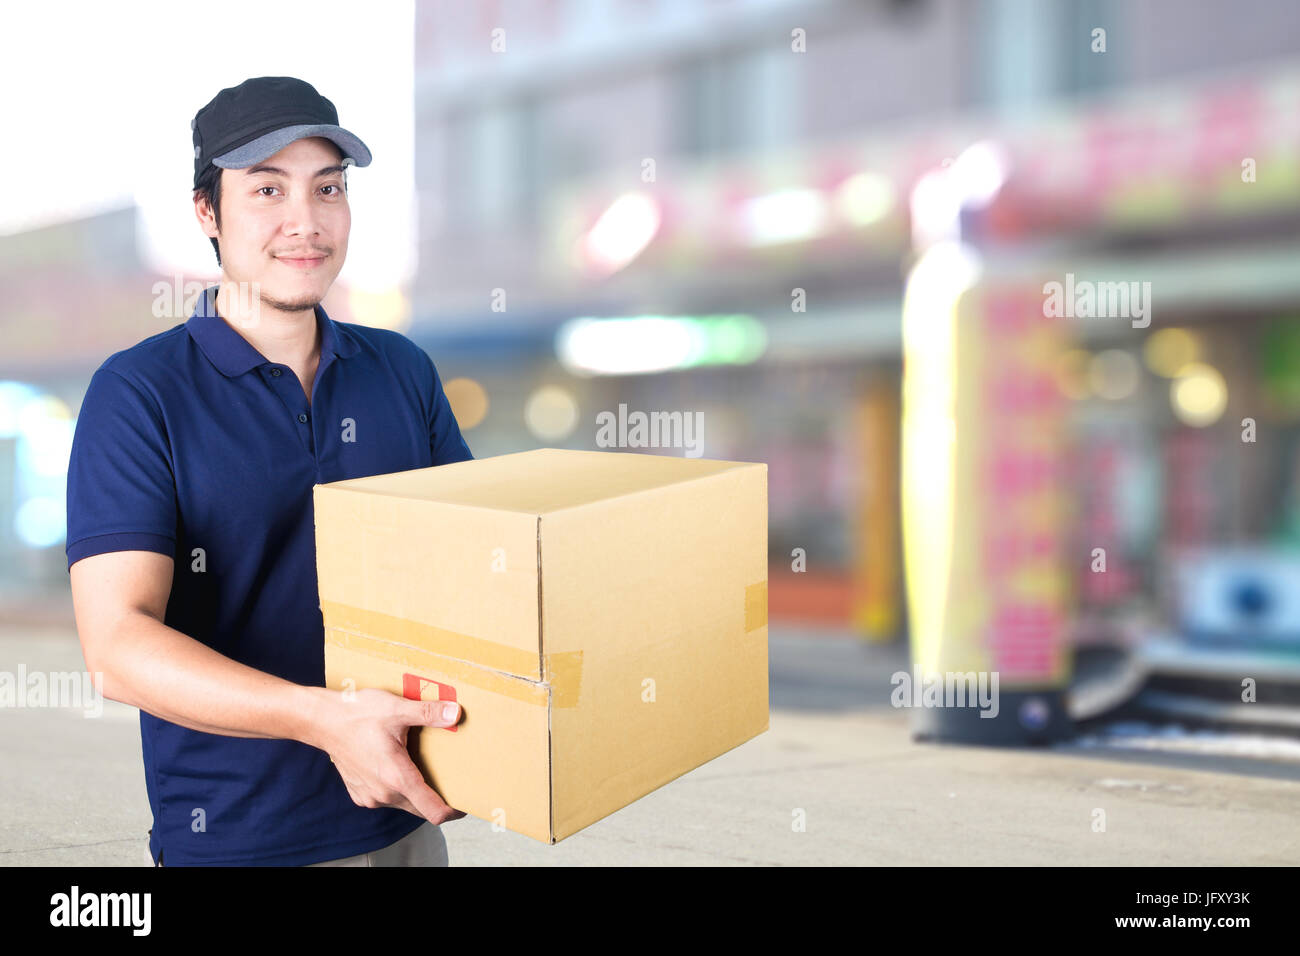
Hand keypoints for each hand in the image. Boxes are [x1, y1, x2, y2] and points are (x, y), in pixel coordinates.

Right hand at [313, 687, 465, 823]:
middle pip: (422, 809)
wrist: (321, 721)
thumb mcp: (397, 708)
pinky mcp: (361, 793)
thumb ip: (428, 713)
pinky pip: (387, 799)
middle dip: (438, 799)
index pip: (434, 811)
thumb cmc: (357, 714)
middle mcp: (384, 794)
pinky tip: (401, 766)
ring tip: (427, 769)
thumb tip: (456, 713)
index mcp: (397, 778)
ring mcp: (371, 797)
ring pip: (404, 803)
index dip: (454, 810)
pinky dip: (398, 788)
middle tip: (452, 780)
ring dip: (417, 791)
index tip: (465, 802)